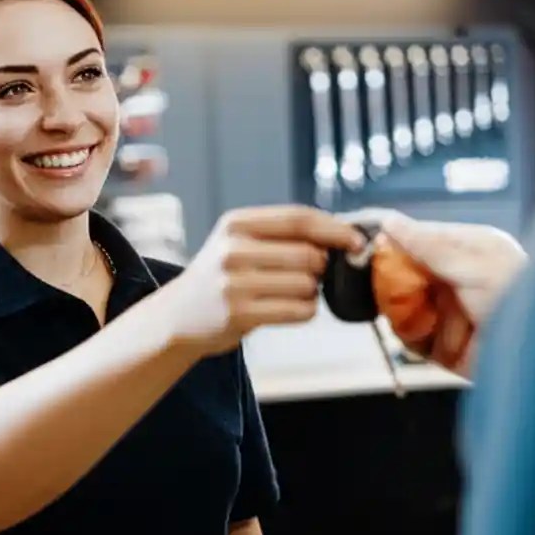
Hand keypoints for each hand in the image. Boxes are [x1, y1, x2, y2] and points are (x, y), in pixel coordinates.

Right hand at [161, 205, 365, 356]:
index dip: (335, 229)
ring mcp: (234, 283)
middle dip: (321, 268)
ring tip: (292, 293)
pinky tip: (290, 309)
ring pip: (307, 285)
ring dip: (312, 292)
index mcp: (236, 223)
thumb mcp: (239, 242)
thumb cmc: (222, 276)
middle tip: (310, 275)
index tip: (357, 241)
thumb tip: (344, 234)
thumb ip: (282, 234)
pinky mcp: (239, 314)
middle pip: (308, 254)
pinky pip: (299, 311)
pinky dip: (305, 311)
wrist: (177, 316)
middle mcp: (232, 250)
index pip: (299, 218)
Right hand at [374, 212, 527, 374]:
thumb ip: (428, 246)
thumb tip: (391, 222)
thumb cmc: (522, 298)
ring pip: (404, 304)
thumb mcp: (472, 265)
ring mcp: (450, 313)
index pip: (419, 237)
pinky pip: (412, 336)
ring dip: (394, 305)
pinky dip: (404, 333)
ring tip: (391, 305)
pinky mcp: (445, 345)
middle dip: (387, 275)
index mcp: (469, 251)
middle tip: (368, 277)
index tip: (364, 243)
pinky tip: (406, 329)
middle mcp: (457, 279)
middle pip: (405, 271)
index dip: (392, 240)